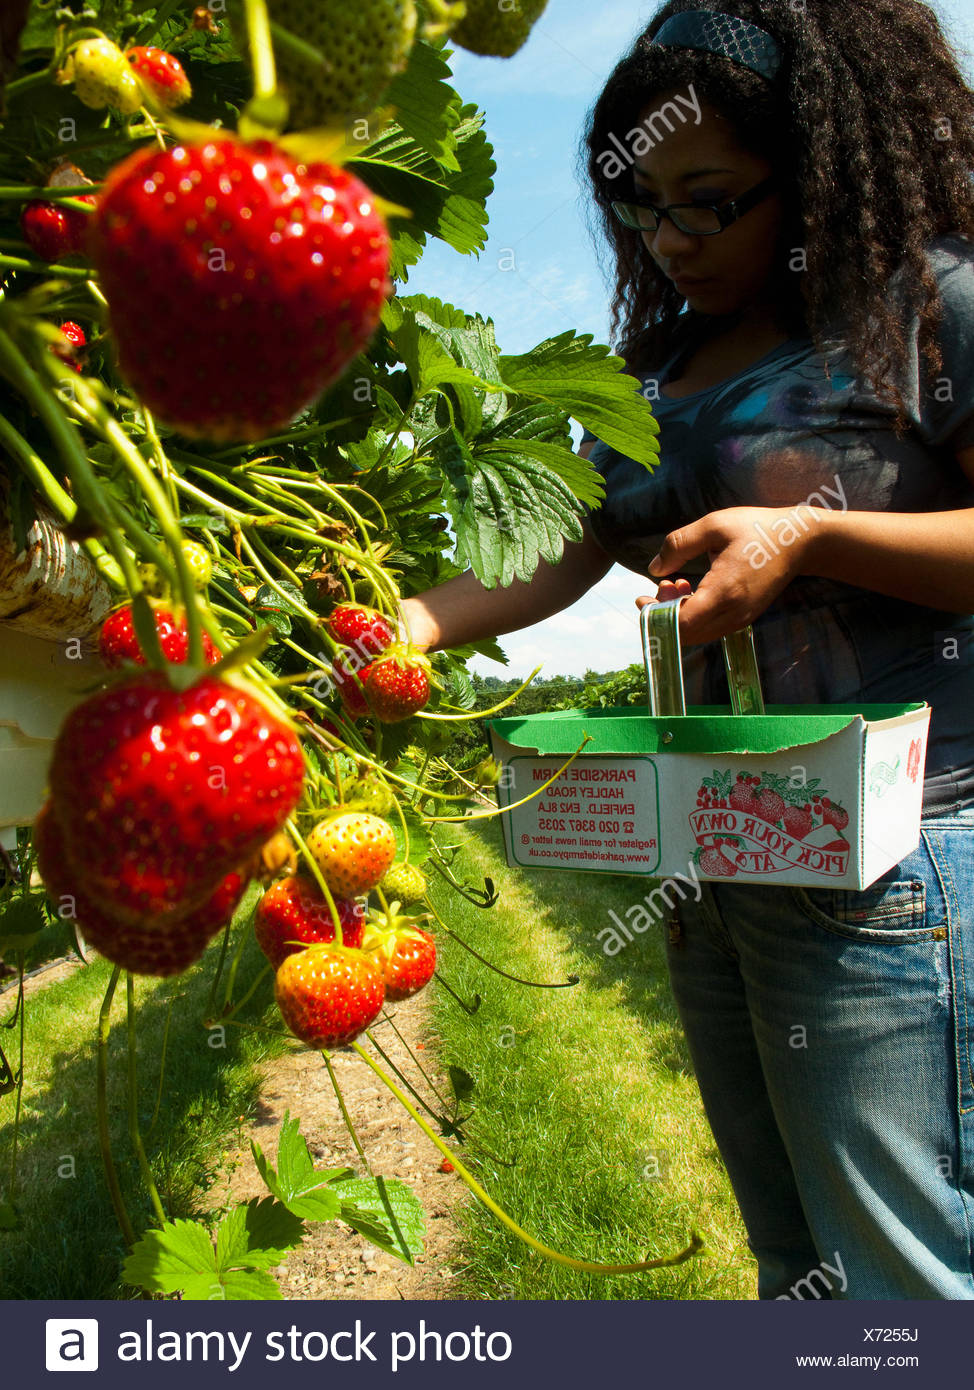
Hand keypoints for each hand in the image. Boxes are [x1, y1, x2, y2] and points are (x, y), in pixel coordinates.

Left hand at [634, 505, 816, 645]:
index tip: (642, 599)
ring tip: (676, 583)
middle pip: (686, 634)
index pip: (682, 623)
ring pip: (697, 634)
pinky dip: (694, 614)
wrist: (799, 541)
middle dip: (664, 614)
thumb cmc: (757, 528)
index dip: (656, 617)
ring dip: (678, 615)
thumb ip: (679, 544)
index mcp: (725, 591)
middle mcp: (733, 613)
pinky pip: (710, 627)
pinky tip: (692, 588)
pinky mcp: (744, 618)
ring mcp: (741, 619)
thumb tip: (654, 568)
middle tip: (662, 585)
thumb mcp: (714, 525)